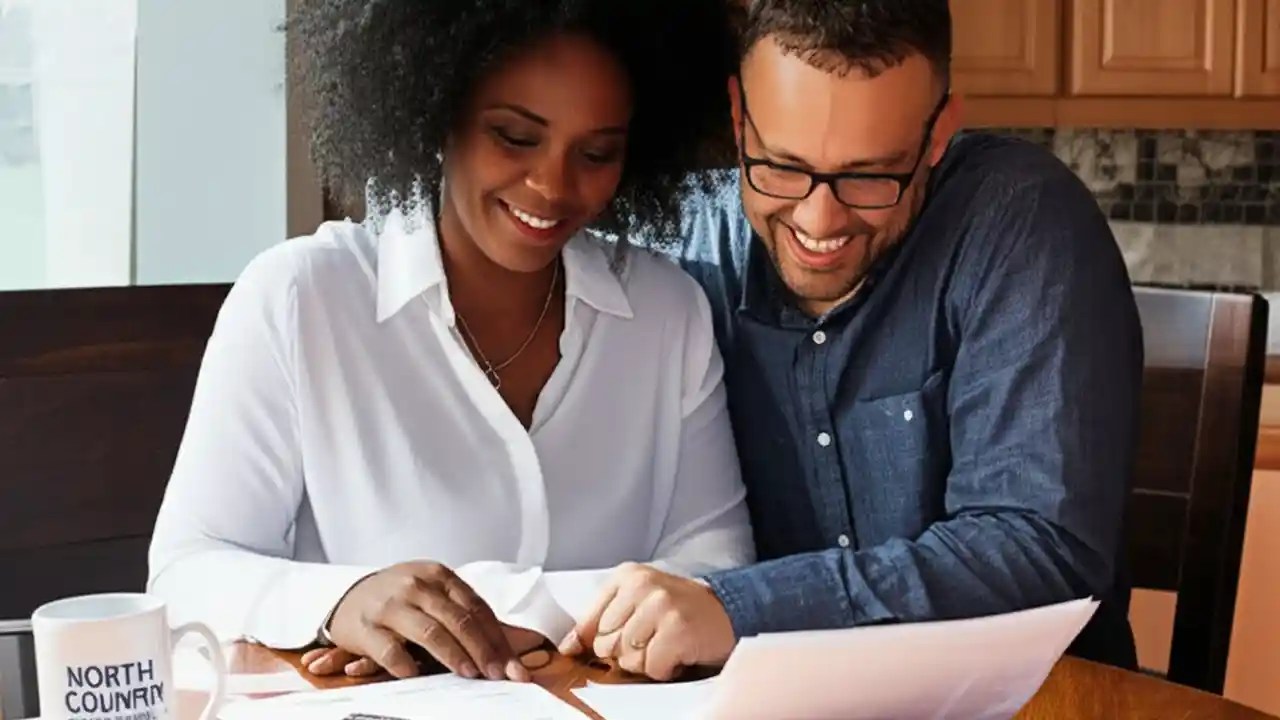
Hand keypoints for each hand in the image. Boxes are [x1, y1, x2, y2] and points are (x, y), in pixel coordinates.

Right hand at [324, 561, 529, 681]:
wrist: (350, 597)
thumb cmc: (404, 600)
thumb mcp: (435, 596)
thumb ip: (466, 618)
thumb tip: (508, 654)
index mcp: (439, 575)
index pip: (477, 608)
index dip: (498, 639)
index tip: (513, 666)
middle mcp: (416, 585)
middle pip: (458, 619)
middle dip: (483, 650)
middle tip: (499, 674)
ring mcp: (390, 605)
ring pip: (429, 631)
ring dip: (454, 655)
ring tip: (470, 674)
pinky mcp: (365, 627)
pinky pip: (389, 650)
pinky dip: (406, 665)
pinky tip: (419, 677)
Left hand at [558, 563, 735, 680]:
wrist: (727, 612)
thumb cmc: (678, 610)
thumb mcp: (638, 603)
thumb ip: (603, 620)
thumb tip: (569, 646)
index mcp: (627, 577)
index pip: (588, 623)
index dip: (592, 644)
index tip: (602, 649)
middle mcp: (642, 586)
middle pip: (605, 645)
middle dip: (626, 652)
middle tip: (651, 641)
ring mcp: (661, 606)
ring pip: (627, 658)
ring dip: (647, 662)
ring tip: (665, 645)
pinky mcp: (677, 629)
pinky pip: (652, 667)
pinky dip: (665, 669)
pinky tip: (677, 653)